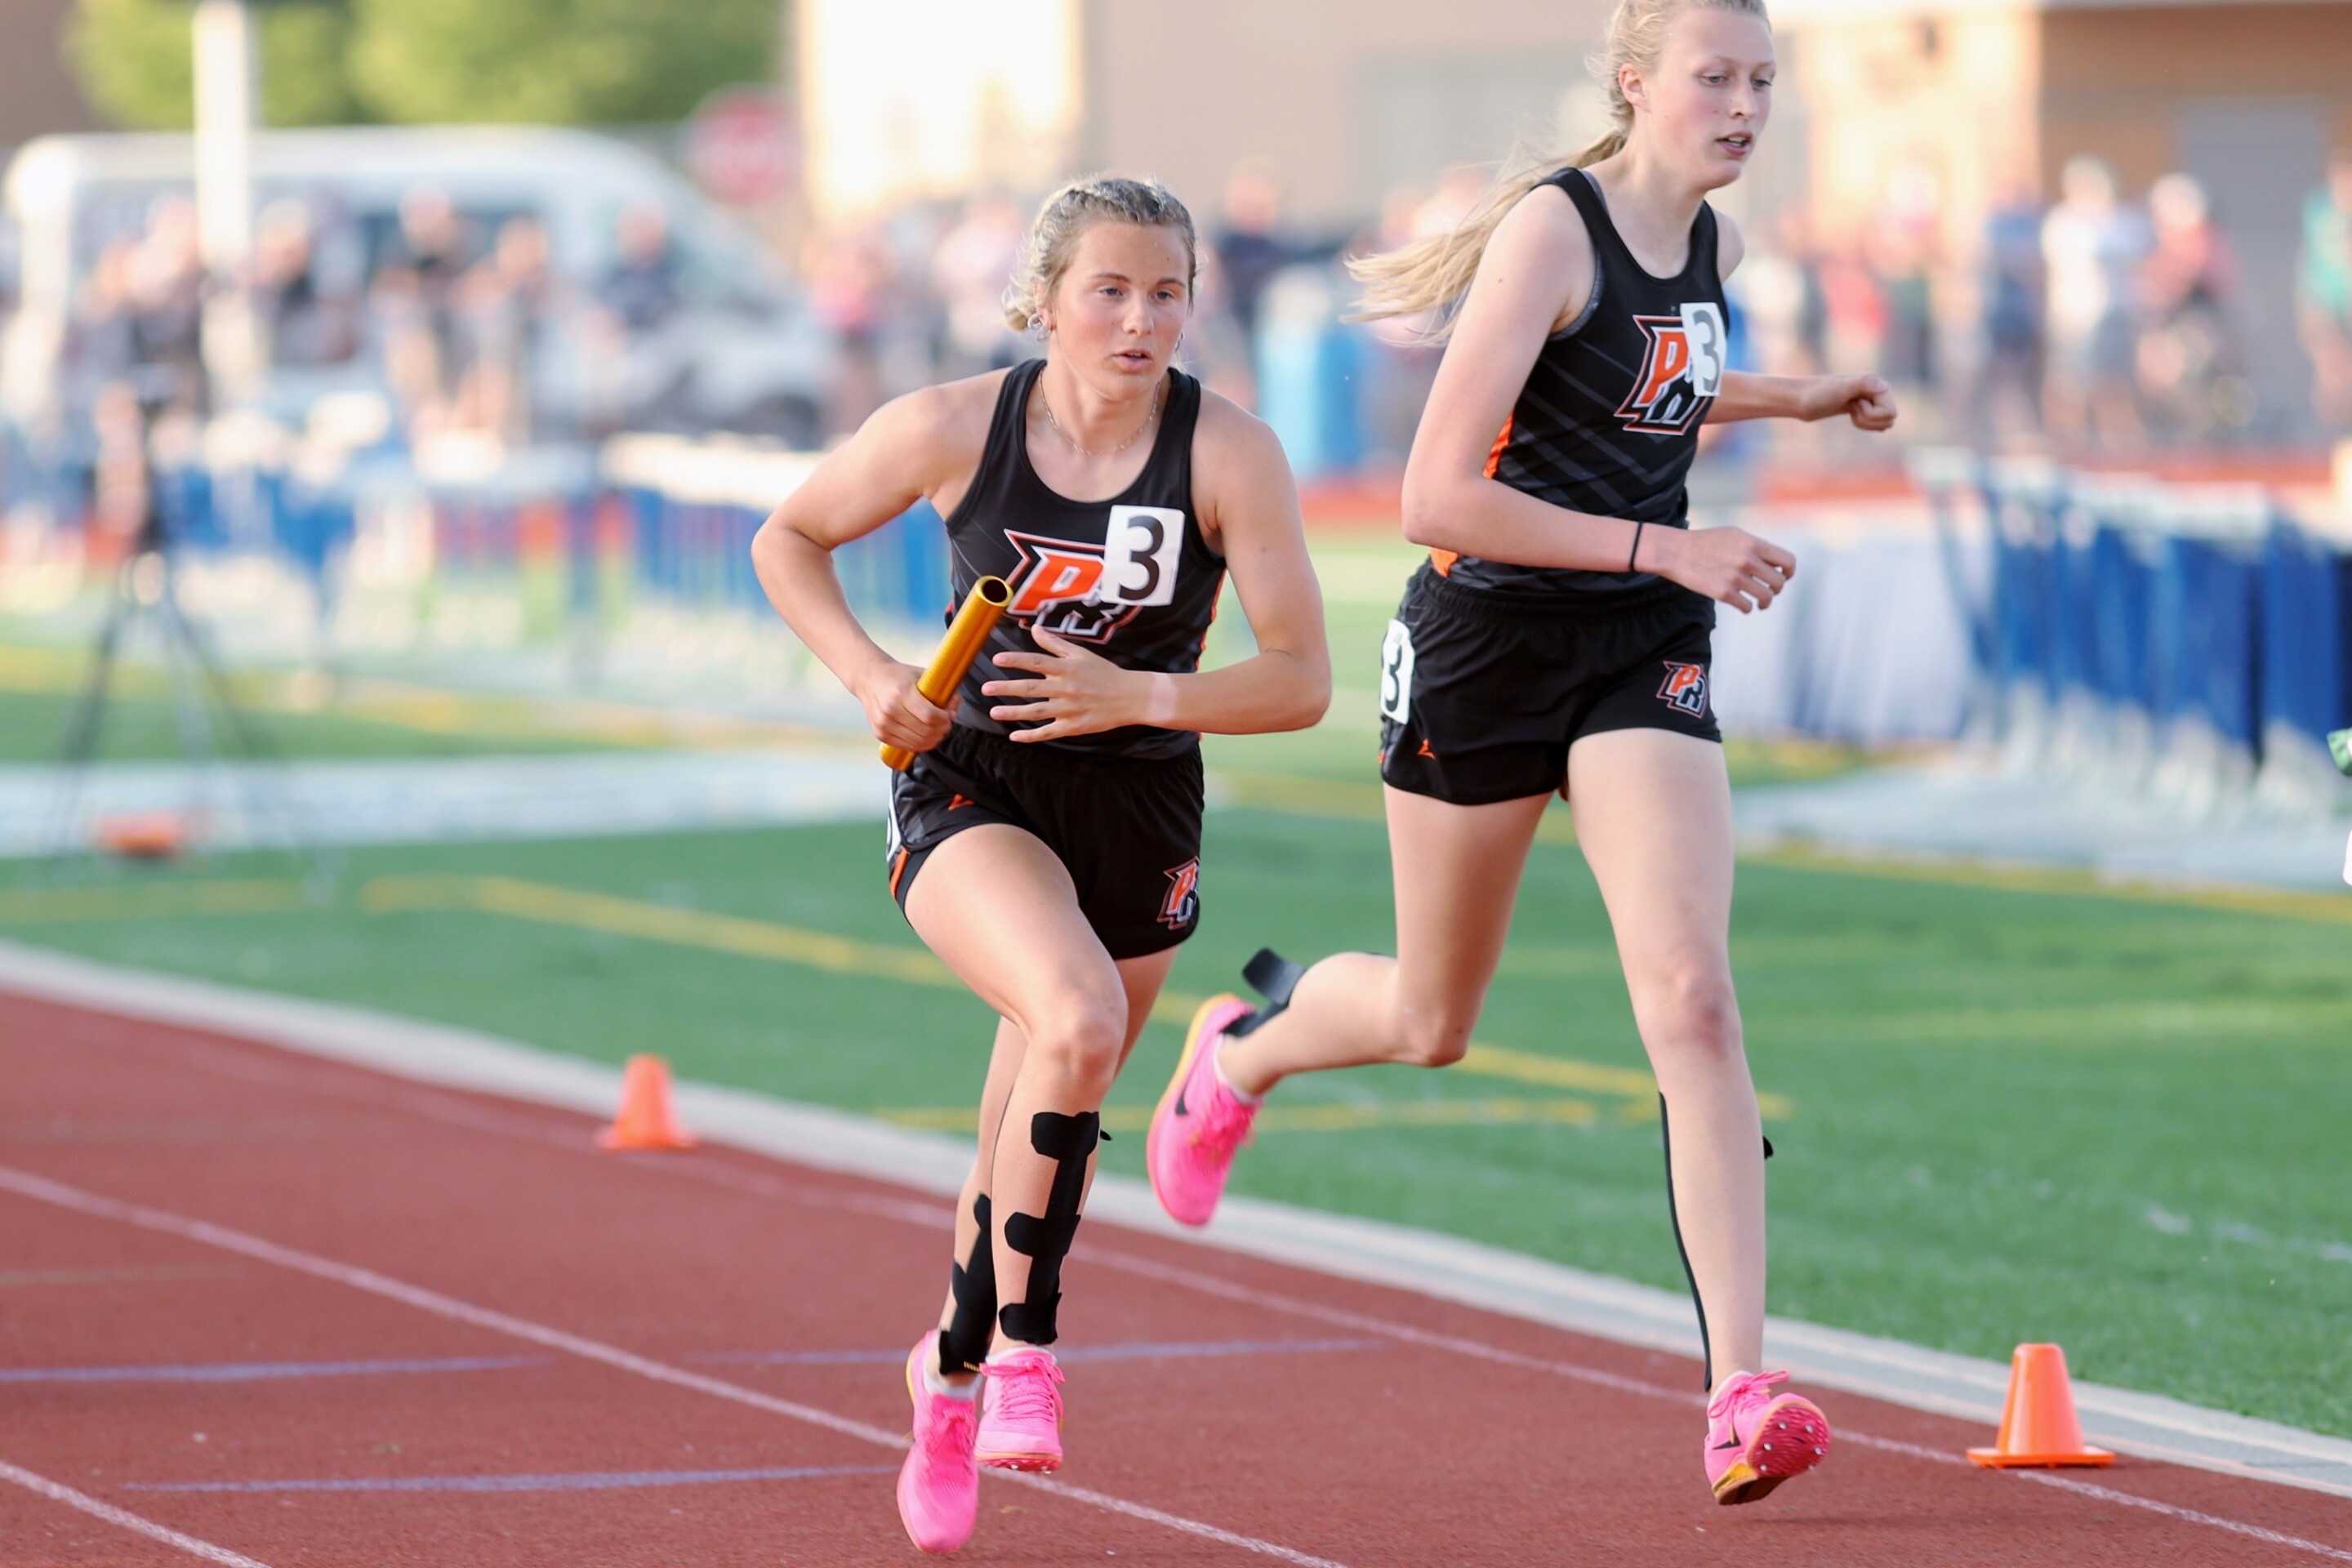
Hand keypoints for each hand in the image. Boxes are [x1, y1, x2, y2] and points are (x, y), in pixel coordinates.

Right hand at [856, 660, 953, 753]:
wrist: (869, 678)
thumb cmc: (898, 676)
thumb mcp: (921, 675)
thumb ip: (941, 692)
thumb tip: (954, 711)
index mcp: (901, 692)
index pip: (929, 715)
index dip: (944, 719)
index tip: (948, 715)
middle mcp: (890, 709)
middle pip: (925, 731)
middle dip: (942, 730)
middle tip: (946, 724)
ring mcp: (883, 723)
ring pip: (917, 742)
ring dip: (933, 740)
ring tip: (938, 731)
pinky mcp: (880, 734)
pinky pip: (906, 747)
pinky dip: (920, 745)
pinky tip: (926, 737)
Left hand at [984, 626, 1161, 741]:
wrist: (1130, 697)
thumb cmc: (1104, 673)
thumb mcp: (1081, 654)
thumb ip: (1054, 644)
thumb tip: (1034, 629)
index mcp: (1067, 668)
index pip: (1037, 662)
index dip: (1016, 660)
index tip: (997, 660)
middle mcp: (1067, 688)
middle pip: (1031, 689)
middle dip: (1007, 689)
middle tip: (986, 688)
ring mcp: (1070, 709)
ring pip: (1036, 712)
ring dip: (1013, 713)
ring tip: (993, 712)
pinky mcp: (1074, 726)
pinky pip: (1049, 732)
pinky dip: (1031, 735)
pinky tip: (1015, 736)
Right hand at [1648, 524, 1794, 614]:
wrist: (1676, 552)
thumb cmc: (1705, 542)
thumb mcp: (1733, 534)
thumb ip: (1755, 545)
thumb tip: (1775, 560)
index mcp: (1754, 544)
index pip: (1787, 561)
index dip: (1789, 572)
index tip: (1784, 577)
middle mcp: (1748, 560)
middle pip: (1778, 582)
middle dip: (1776, 589)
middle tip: (1770, 592)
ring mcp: (1736, 577)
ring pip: (1765, 597)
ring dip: (1765, 602)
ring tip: (1761, 603)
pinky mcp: (1723, 593)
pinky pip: (1747, 607)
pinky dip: (1748, 608)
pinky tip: (1743, 605)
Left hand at [1803, 373, 1897, 430]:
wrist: (1801, 400)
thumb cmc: (1817, 394)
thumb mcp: (1839, 388)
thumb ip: (1863, 383)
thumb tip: (1885, 387)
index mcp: (1876, 382)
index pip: (1891, 413)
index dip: (1872, 415)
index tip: (1854, 404)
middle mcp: (1876, 389)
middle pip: (1890, 420)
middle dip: (1869, 421)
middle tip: (1852, 409)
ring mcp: (1870, 399)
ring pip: (1884, 424)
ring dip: (1866, 424)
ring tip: (1851, 412)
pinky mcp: (1862, 408)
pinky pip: (1876, 423)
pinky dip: (1864, 425)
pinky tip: (1851, 415)